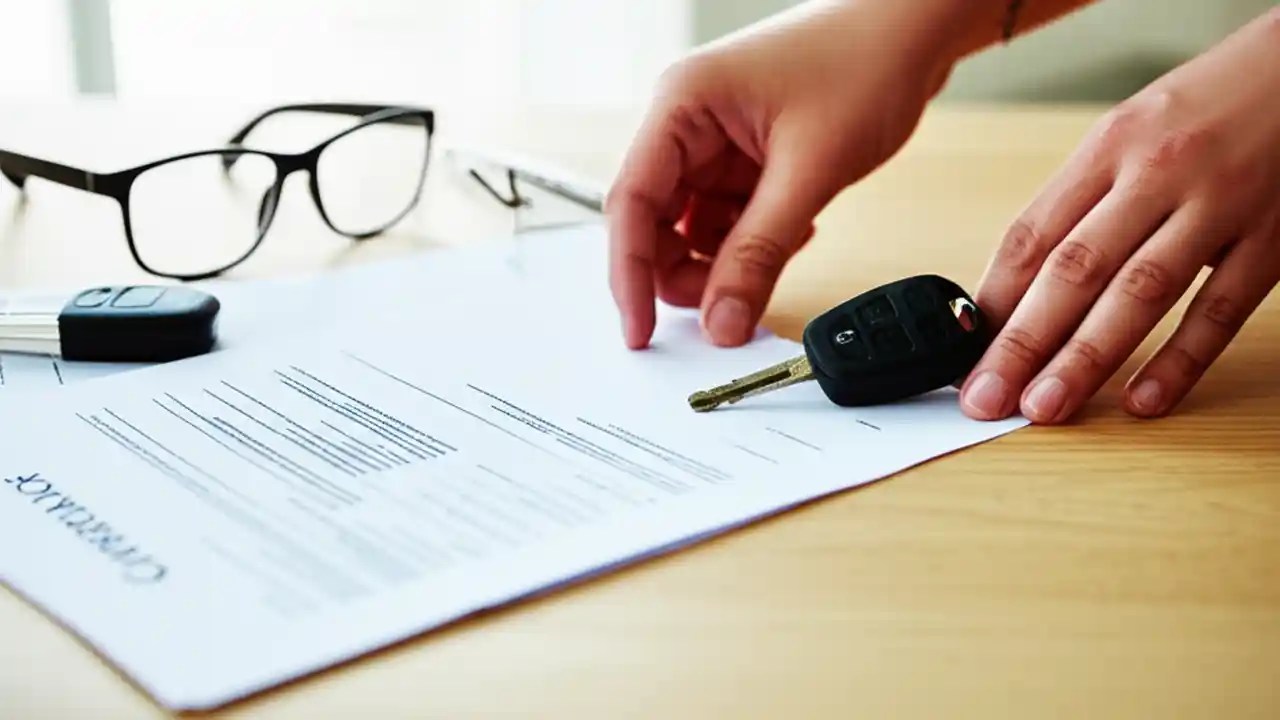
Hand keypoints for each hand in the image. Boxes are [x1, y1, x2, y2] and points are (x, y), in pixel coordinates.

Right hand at [604, 0, 958, 348]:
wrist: (917, 26)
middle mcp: (688, 120)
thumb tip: (722, 323)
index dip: (630, 274)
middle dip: (686, 271)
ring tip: (774, 257)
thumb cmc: (866, 60)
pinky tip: (797, 227)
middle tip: (726, 306)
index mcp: (682, 104)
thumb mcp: (810, 170)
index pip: (632, 202)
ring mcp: (717, 138)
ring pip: (694, 227)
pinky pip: (730, 218)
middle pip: (656, 221)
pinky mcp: (746, 153)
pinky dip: (754, 239)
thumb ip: (760, 253)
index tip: (640, 332)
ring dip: (725, 259)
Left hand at [962, 8, 1279, 423]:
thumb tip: (1016, 289)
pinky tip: (1142, 400)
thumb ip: (1079, 204)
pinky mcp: (1274, 236)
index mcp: (1108, 148)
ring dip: (1086, 358)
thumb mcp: (1128, 134)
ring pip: (1139, 293)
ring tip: (1045, 408)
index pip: (1032, 236)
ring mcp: (1218, 206)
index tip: (962, 354)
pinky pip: (1221, 308)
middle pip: (1073, 270)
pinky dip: (1181, 359)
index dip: (992, 303)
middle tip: (986, 398)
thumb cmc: (1205, 109)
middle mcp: (1156, 174)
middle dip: (1021, 343)